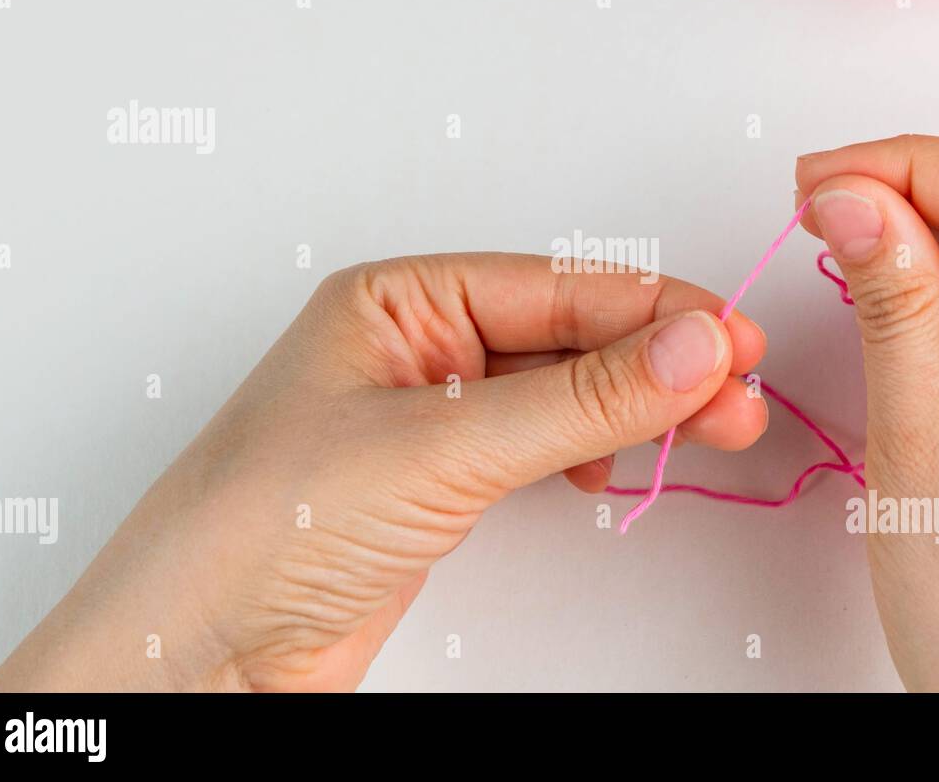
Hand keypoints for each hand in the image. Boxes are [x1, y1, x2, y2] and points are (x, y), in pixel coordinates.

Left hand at [0, 254, 766, 691]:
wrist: (201, 652)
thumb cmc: (261, 525)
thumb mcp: (441, 444)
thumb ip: (579, 399)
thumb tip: (690, 347)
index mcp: (400, 299)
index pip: (560, 287)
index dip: (655, 309)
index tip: (731, 336)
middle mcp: (418, 346)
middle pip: (572, 335)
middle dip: (659, 361)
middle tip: (737, 390)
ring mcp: (434, 417)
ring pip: (566, 393)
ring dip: (639, 410)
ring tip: (711, 428)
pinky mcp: (444, 483)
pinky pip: (546, 445)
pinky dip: (595, 453)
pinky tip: (620, 468)